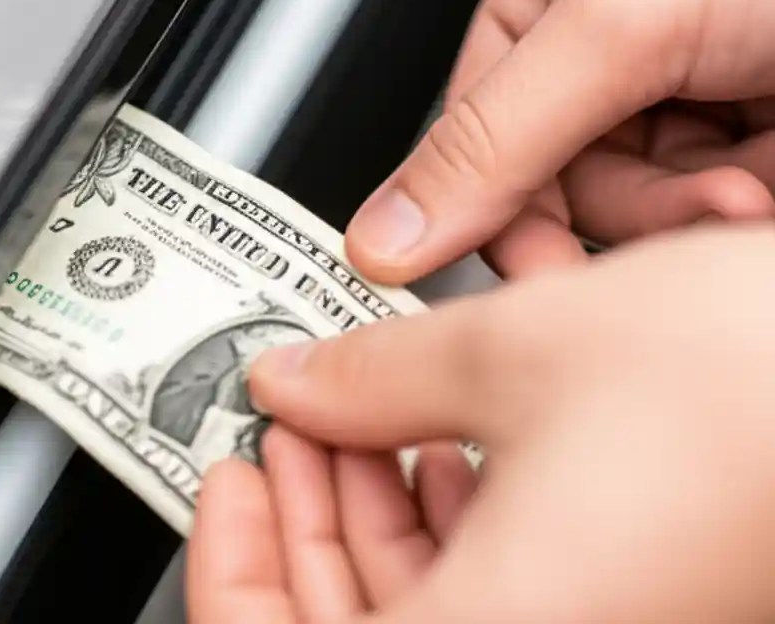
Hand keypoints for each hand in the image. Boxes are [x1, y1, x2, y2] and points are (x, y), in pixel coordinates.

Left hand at [189, 223, 774, 622]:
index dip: (238, 570)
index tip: (224, 481)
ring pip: (436, 598)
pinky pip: (510, 581)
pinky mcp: (641, 598)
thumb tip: (295, 383)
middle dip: (306, 518)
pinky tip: (443, 435)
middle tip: (280, 425)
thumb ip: (371, 378)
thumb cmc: (763, 381)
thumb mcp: (519, 348)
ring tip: (349, 406)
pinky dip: (456, 512)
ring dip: (376, 501)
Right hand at [346, 0, 774, 283]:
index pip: (480, 139)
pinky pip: (714, 217)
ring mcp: (691, 96)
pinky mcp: (758, 143)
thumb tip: (385, 230)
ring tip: (748, 190)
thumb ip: (495, 134)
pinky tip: (766, 190)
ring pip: (646, 214)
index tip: (525, 278)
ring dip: (693, 224)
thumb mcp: (624, 18)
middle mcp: (611, 50)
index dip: (497, 216)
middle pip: (568, 187)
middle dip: (628, 215)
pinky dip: (739, 225)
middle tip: (685, 209)